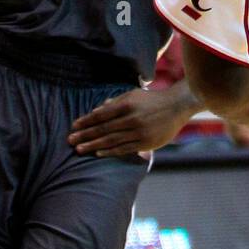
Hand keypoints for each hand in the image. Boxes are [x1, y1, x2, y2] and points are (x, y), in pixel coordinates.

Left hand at [68, 86, 193, 157]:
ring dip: (93, 145)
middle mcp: (131, 118)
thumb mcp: (134, 94)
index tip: (73, 126)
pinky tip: (98, 153)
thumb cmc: (152, 99)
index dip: (86, 121)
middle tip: (70, 141)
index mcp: (127, 104)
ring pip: (111, 141)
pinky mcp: (146, 143)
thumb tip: (96, 110)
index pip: (101, 114)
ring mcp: (139, 132)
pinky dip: (110, 151)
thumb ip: (115, 102)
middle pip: (103, 129)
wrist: (177, 106)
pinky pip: (124, 148)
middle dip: (85, 135)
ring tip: (80, 149)